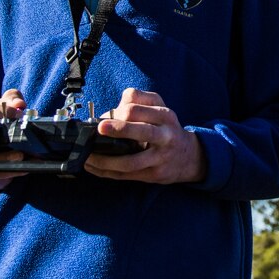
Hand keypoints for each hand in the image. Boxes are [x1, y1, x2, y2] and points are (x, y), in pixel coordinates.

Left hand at [84, 88, 207, 183]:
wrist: (189, 156)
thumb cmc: (165, 129)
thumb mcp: (158, 108)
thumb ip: (136, 103)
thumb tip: (106, 114)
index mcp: (164, 115)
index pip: (139, 108)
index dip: (120, 110)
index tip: (105, 117)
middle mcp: (165, 135)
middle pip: (143, 131)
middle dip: (120, 129)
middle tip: (100, 128)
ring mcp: (160, 157)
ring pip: (131, 161)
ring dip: (106, 160)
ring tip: (89, 157)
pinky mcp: (154, 174)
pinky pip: (127, 175)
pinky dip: (107, 172)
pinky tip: (94, 168)